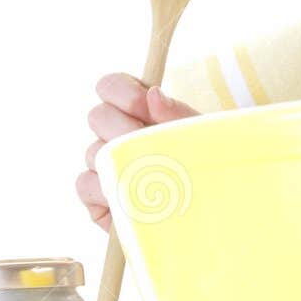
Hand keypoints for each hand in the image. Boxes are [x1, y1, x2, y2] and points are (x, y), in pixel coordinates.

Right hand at [76, 72, 199, 231]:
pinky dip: (104, 189)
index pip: (111, 86)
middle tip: (147, 145)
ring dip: (120, 162)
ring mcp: (104, 166)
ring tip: (151, 178)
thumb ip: (179, 115)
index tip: (143, 106)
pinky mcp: (96, 198)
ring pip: (93, 151)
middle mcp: (117, 135)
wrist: (215, 214)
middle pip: (97, 115)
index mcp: (140, 112)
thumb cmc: (209, 171)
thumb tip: (153, 94)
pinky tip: (130, 198)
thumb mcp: (202, 140)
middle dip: (122, 127)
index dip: (122, 91)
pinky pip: (85, 184)